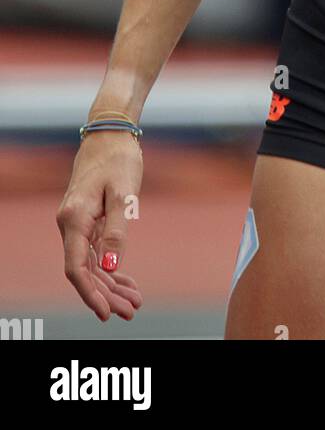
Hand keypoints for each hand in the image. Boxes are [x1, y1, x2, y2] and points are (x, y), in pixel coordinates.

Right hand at [56, 132, 143, 320]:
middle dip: (106, 295)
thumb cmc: (119, 158)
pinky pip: (95, 253)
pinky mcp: (87, 220)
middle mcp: (70, 224)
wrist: (110, 132)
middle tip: (132, 312)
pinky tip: (125, 283)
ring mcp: (77, 223)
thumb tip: (112, 268)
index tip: (107, 313)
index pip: (77, 268)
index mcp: (74, 218)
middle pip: (84, 271)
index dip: (91, 294)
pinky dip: (110, 269)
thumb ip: (117, 232)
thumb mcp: (124, 193)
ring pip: (90, 265)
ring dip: (110, 286)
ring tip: (134, 303)